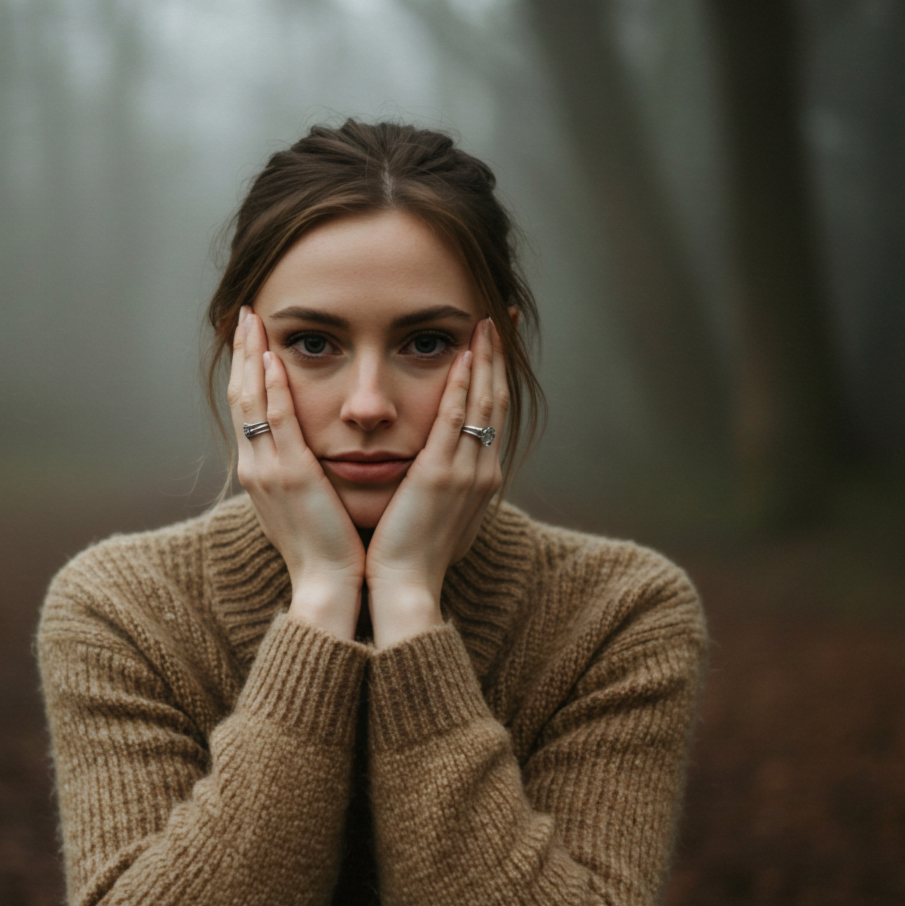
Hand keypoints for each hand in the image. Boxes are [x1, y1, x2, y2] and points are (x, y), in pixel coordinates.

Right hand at [228, 307, 364, 640]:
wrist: (327, 587)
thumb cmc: (326, 549)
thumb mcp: (307, 505)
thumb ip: (302, 475)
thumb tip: (308, 454)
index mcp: (260, 473)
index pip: (248, 410)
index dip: (248, 371)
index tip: (252, 339)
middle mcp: (255, 467)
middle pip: (241, 396)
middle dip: (242, 353)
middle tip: (245, 314)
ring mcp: (268, 471)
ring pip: (251, 401)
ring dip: (252, 356)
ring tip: (253, 319)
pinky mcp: (291, 476)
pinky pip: (277, 421)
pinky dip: (272, 387)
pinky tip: (274, 358)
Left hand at [365, 318, 508, 648]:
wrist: (403, 587)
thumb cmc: (410, 554)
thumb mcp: (432, 512)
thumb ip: (436, 482)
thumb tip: (430, 466)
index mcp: (478, 478)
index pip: (490, 415)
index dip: (494, 376)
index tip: (494, 343)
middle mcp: (481, 470)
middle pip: (496, 400)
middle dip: (498, 356)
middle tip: (501, 318)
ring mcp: (465, 473)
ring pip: (483, 404)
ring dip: (484, 360)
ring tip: (485, 323)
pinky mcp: (441, 476)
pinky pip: (457, 421)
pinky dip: (463, 386)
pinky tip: (464, 356)